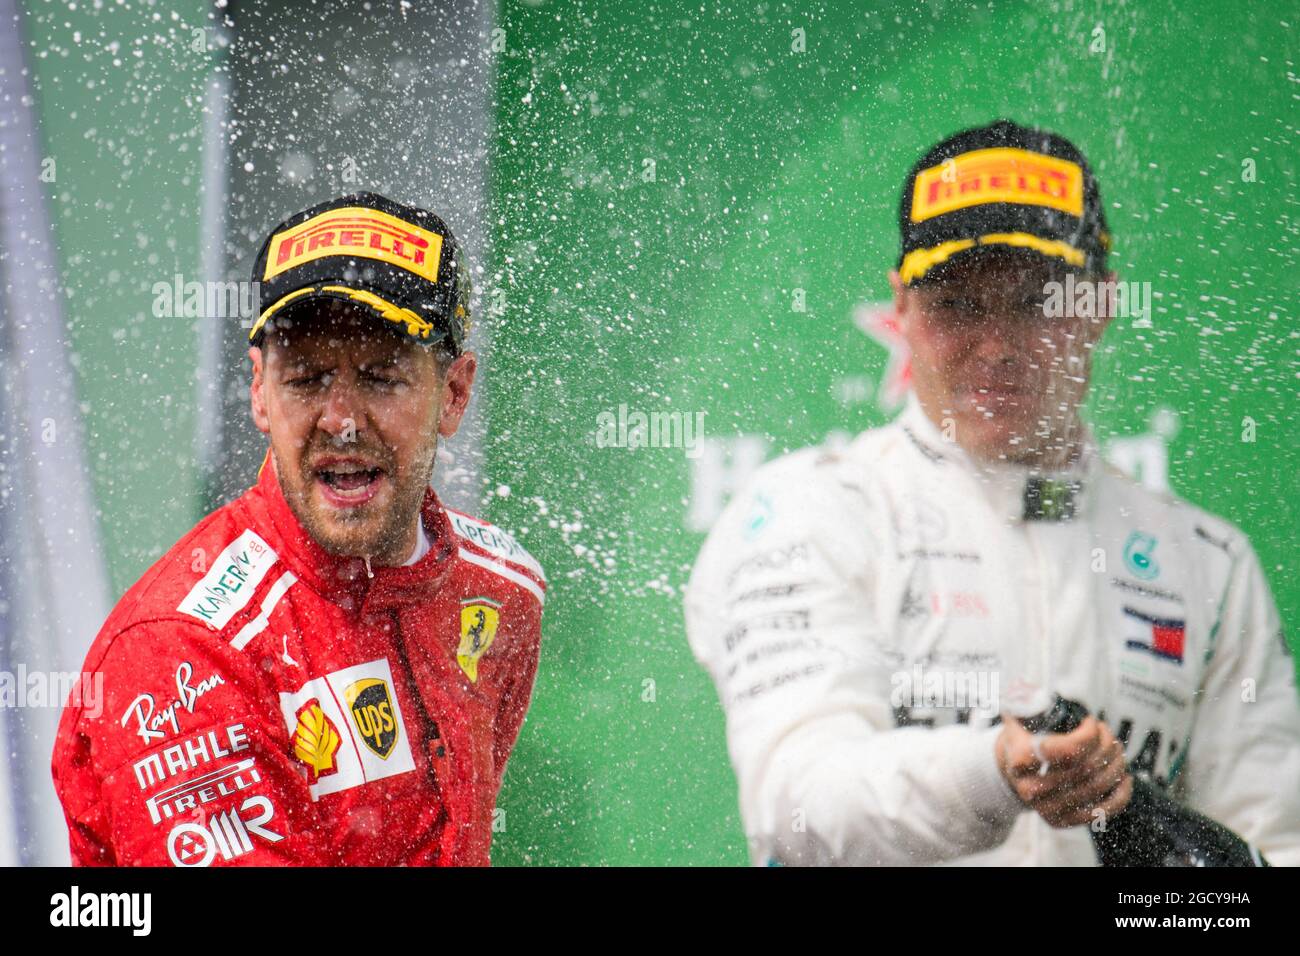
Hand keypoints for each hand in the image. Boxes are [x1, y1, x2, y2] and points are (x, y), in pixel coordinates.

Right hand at [996, 713, 1132, 827]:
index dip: (1089, 735)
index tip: (1090, 721)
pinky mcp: (1063, 821)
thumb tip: (1045, 693)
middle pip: (1085, 768)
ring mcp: (1046, 809)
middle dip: (1105, 745)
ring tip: (1116, 747)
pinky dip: (1120, 794)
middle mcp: (1030, 789)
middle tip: (1107, 730)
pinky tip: (1124, 776)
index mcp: (1019, 760)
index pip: (1067, 750)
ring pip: (1096, 786)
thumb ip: (1030, 703)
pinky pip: (1101, 811)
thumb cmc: (1022, 737)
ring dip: (1115, 764)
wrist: (1011, 770)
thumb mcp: (1019, 715)